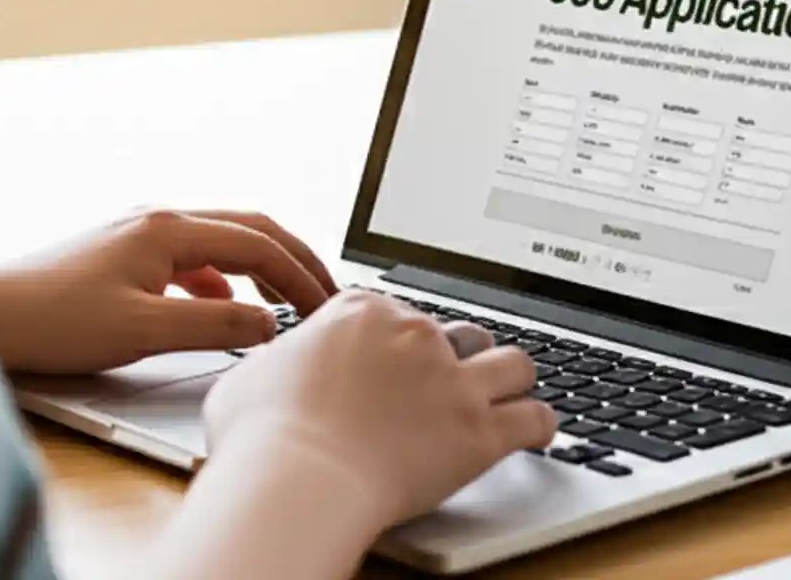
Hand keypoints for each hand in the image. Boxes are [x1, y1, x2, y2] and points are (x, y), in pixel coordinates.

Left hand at [0, 209, 338, 373]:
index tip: (327, 309)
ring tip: (286, 302)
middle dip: (294, 261)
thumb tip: (271, 324)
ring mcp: (142, 236)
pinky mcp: (126, 257)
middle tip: (326, 295)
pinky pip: (195, 260)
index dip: (301, 278)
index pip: (260, 245)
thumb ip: (216, 325)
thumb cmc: (53, 320)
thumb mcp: (145, 329)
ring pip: (224, 243)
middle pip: (250, 230)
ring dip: (262, 270)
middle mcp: (160, 221)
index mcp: (170, 229)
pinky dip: (226, 281)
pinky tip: (223, 309)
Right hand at [202, 290, 557, 527]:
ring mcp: (452, 381)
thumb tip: (272, 368)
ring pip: (513, 362)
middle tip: (445, 387)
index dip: (400, 342)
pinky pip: (534, 418)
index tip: (399, 364)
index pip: (399, 313)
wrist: (296, 478)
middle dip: (455, 359)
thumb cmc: (261, 435)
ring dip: (512, 379)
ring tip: (510, 393)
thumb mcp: (249, 377)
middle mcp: (415, 335)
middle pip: (457, 334)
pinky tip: (539, 431)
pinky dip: (541, 424)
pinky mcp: (478, 431)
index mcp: (361, 312)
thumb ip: (276, 363)